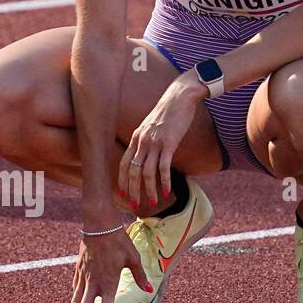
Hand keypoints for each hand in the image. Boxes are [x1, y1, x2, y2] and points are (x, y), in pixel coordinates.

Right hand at [59, 230, 150, 302]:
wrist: (99, 226)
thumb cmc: (119, 241)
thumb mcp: (133, 258)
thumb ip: (140, 276)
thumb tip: (148, 289)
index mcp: (109, 281)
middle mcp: (94, 282)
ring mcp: (83, 277)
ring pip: (74, 302)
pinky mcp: (78, 271)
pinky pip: (75, 290)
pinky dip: (73, 301)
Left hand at [119, 82, 198, 206]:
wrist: (180, 96)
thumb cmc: (169, 110)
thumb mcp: (152, 124)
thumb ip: (147, 138)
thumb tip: (148, 152)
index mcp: (136, 137)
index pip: (124, 164)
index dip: (122, 181)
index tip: (123, 195)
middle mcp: (142, 141)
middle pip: (132, 172)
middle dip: (133, 191)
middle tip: (135, 206)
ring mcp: (155, 142)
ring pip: (146, 172)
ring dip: (149, 190)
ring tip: (154, 203)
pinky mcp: (169, 143)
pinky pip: (163, 167)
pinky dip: (165, 181)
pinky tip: (168, 191)